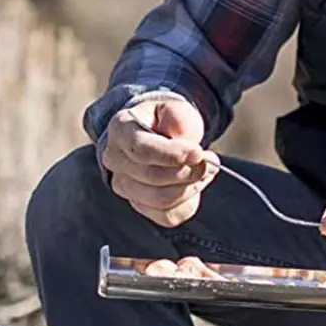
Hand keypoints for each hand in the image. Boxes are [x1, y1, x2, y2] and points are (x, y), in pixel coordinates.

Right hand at [102, 98, 217, 226]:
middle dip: (189, 171)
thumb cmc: (167, 120)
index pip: (141, 149)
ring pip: (162, 200)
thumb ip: (180, 121)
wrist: (158, 133)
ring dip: (192, 187)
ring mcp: (123, 186)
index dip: (172, 155)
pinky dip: (188, 203)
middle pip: (153, 177)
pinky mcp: (139, 205)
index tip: (199, 152)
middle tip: (211, 161)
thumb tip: (190, 150)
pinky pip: (167, 216)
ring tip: (206, 171)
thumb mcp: (175, 109)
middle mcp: (115, 160)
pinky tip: (195, 185)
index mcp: (120, 129)